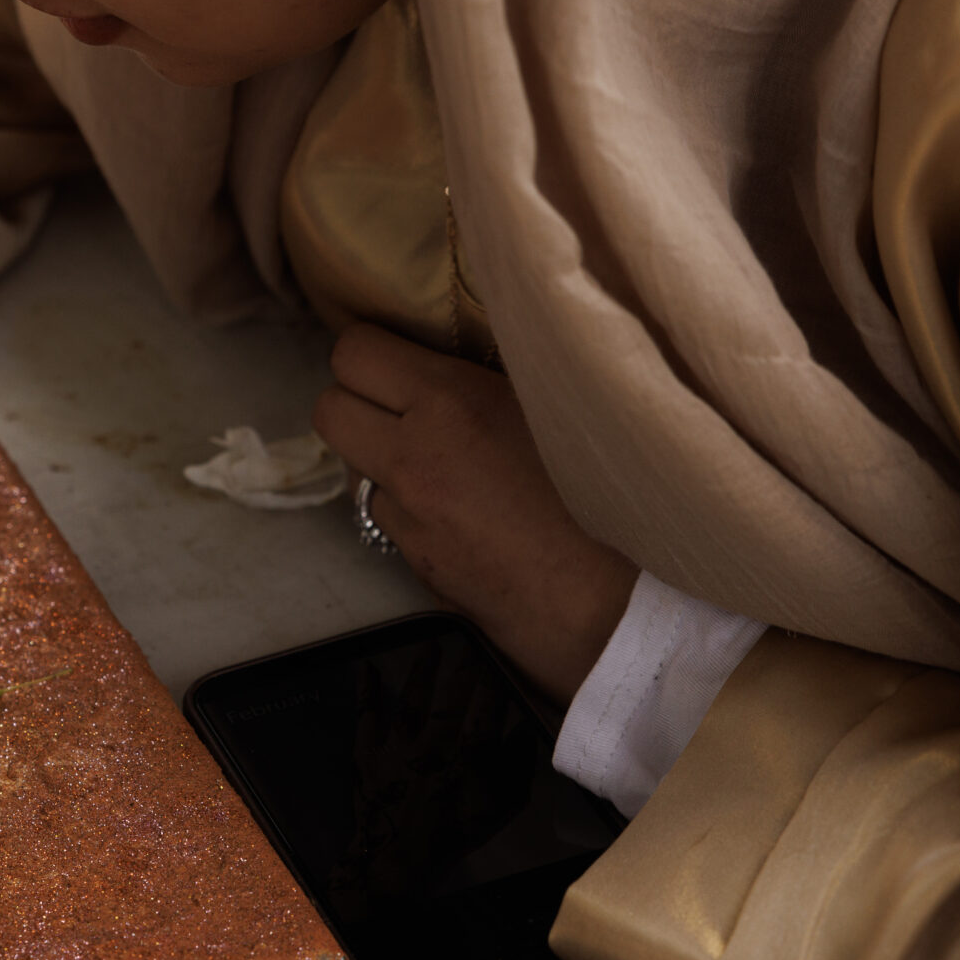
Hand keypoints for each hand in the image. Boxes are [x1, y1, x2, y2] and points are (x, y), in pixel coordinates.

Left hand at [310, 324, 635, 702]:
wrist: (631, 609)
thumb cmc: (620, 494)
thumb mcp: (564, 406)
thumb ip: (497, 379)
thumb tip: (458, 356)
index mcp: (449, 405)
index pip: (352, 352)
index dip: (373, 350)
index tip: (403, 356)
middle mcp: (412, 461)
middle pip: (329, 410)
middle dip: (358, 401)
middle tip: (408, 404)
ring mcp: (409, 522)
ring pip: (362, 472)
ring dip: (390, 463)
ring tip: (455, 467)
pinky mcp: (418, 570)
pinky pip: (394, 523)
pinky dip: (416, 513)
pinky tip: (472, 518)